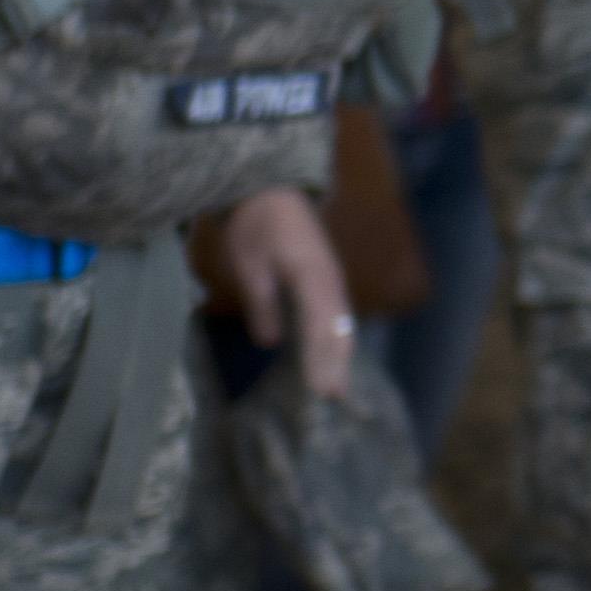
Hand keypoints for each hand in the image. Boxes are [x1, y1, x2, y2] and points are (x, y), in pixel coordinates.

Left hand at [211, 186, 356, 402]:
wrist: (271, 191)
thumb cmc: (257, 225)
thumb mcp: (248, 263)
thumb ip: (261, 302)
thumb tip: (269, 342)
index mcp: (312, 278)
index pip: (319, 328)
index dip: (320, 360)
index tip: (318, 390)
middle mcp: (331, 283)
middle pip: (339, 331)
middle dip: (337, 365)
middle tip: (334, 399)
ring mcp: (333, 282)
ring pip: (342, 326)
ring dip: (340, 356)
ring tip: (337, 387)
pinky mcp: (327, 282)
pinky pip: (337, 318)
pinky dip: (335, 342)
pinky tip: (329, 357)